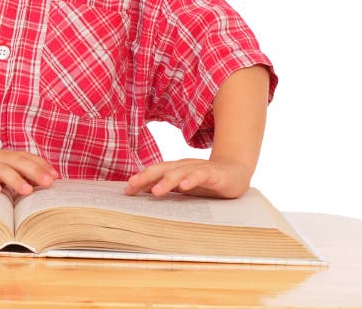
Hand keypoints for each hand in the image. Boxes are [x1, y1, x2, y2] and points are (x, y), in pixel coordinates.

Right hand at [0, 150, 58, 195]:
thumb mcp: (1, 171)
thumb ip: (18, 175)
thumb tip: (42, 185)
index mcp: (7, 157)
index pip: (27, 158)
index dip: (41, 165)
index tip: (55, 176)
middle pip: (18, 162)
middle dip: (35, 172)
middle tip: (48, 182)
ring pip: (2, 169)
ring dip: (15, 179)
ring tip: (27, 190)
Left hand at [124, 157, 251, 198]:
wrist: (235, 171)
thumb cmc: (207, 180)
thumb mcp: (185, 185)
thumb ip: (169, 188)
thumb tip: (145, 194)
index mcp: (175, 169)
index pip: (154, 172)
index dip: (140, 179)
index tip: (126, 191)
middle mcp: (184, 166)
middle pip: (162, 169)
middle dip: (145, 177)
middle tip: (132, 187)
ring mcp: (198, 168)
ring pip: (179, 172)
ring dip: (167, 181)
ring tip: (155, 192)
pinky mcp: (213, 173)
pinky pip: (201, 175)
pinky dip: (192, 180)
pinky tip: (185, 186)